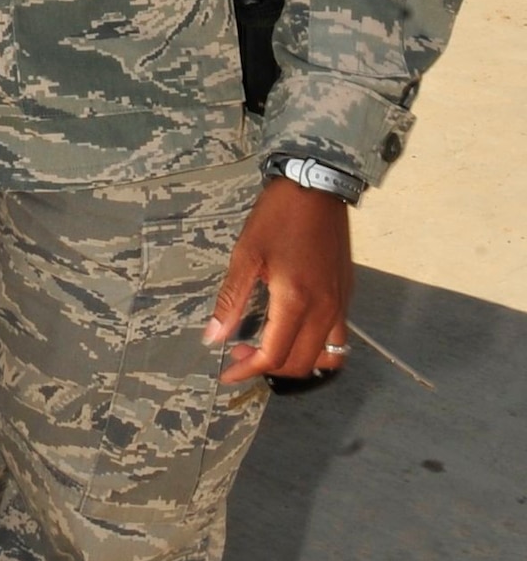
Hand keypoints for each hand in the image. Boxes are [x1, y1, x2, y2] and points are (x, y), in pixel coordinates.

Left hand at [203, 179, 352, 386]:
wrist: (316, 187)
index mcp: (296, 301)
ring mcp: (340, 304)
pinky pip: (338, 339)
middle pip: (300, 364)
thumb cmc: (277, 217)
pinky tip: (294, 334)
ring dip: (296, 363)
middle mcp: (325, 309)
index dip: (247, 370)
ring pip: (326, 358)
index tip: (226, 373)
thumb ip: (231, 300)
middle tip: (240, 355)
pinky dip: (317, 349)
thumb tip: (213, 336)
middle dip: (268, 368)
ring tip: (268, 350)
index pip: (274, 355)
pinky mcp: (347, 295)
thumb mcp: (245, 254)